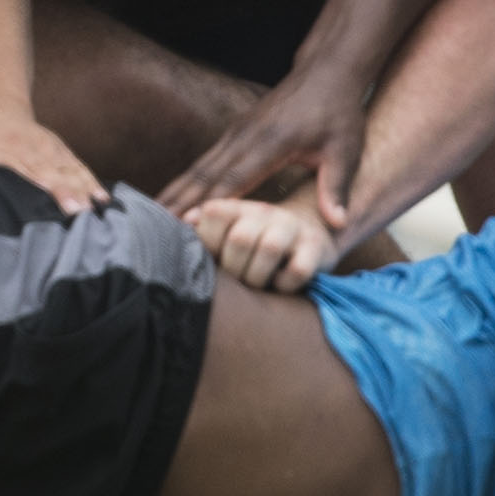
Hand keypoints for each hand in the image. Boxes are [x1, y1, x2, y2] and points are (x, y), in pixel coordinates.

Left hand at [0, 103, 102, 215]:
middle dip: (64, 192)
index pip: (20, 171)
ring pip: (68, 170)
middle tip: (79, 211)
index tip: (47, 201)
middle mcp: (28, 150)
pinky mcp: (60, 152)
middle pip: (49, 173)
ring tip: (99, 208)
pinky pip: (79, 168)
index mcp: (1, 153)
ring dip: (84, 188)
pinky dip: (91, 183)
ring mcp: (48, 150)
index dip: (35, 186)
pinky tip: (104, 200)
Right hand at [169, 61, 370, 222]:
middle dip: (178, 204)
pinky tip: (171, 200)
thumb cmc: (338, 113)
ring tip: (149, 220)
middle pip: (204, 176)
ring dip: (174, 194)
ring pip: (198, 169)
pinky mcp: (234, 135)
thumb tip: (339, 224)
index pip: (234, 180)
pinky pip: (204, 163)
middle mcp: (244, 138)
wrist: (326, 72)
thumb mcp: (345, 150)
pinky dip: (185, 184)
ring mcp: (236, 135)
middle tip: (151, 231)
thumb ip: (336, 187)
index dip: (211, 205)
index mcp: (270, 143)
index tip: (187, 226)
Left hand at [183, 191, 338, 294]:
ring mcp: (292, 229)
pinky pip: (298, 270)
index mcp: (237, 208)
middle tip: (236, 280)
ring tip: (255, 285)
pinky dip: (284, 285)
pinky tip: (279, 287)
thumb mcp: (228, 231)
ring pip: (270, 248)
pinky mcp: (316, 248)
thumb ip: (201, 230)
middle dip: (234, 268)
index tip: (213, 257)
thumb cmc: (255, 241)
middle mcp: (265, 213)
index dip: (208, 241)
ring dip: (257, 277)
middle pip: (240, 238)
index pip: (213, 214)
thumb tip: (178, 223)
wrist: (309, 233)